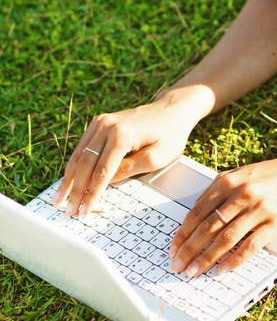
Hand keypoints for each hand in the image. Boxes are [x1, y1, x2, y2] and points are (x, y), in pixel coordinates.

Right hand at [54, 99, 194, 215]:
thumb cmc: (169, 134)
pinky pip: (83, 147)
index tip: (83, 211)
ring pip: (79, 154)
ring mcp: (101, 122)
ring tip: (60, 199)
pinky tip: (68, 180)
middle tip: (68, 210)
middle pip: (85, 164)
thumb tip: (105, 181)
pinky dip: (75, 165)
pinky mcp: (99, 123)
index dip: (91, 194)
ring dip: (69, 178)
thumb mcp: (157, 158)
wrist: (171, 110)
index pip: (102, 171)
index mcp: (122, 135)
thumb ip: (129, 170)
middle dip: (76, 190)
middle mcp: (107, 126)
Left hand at [169, 151, 276, 275]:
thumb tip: (195, 218)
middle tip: (178, 266)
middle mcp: (241, 194)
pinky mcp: (274, 223)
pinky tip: (223, 270)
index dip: (183, 233)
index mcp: (228, 181)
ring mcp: (258, 209)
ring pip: (225, 239)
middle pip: (208, 227)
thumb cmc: (270, 176)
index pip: (198, 212)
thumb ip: (219, 192)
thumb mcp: (241, 175)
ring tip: (194, 271)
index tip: (173, 249)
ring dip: (206, 258)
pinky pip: (250, 246)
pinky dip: (234, 260)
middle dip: (189, 249)